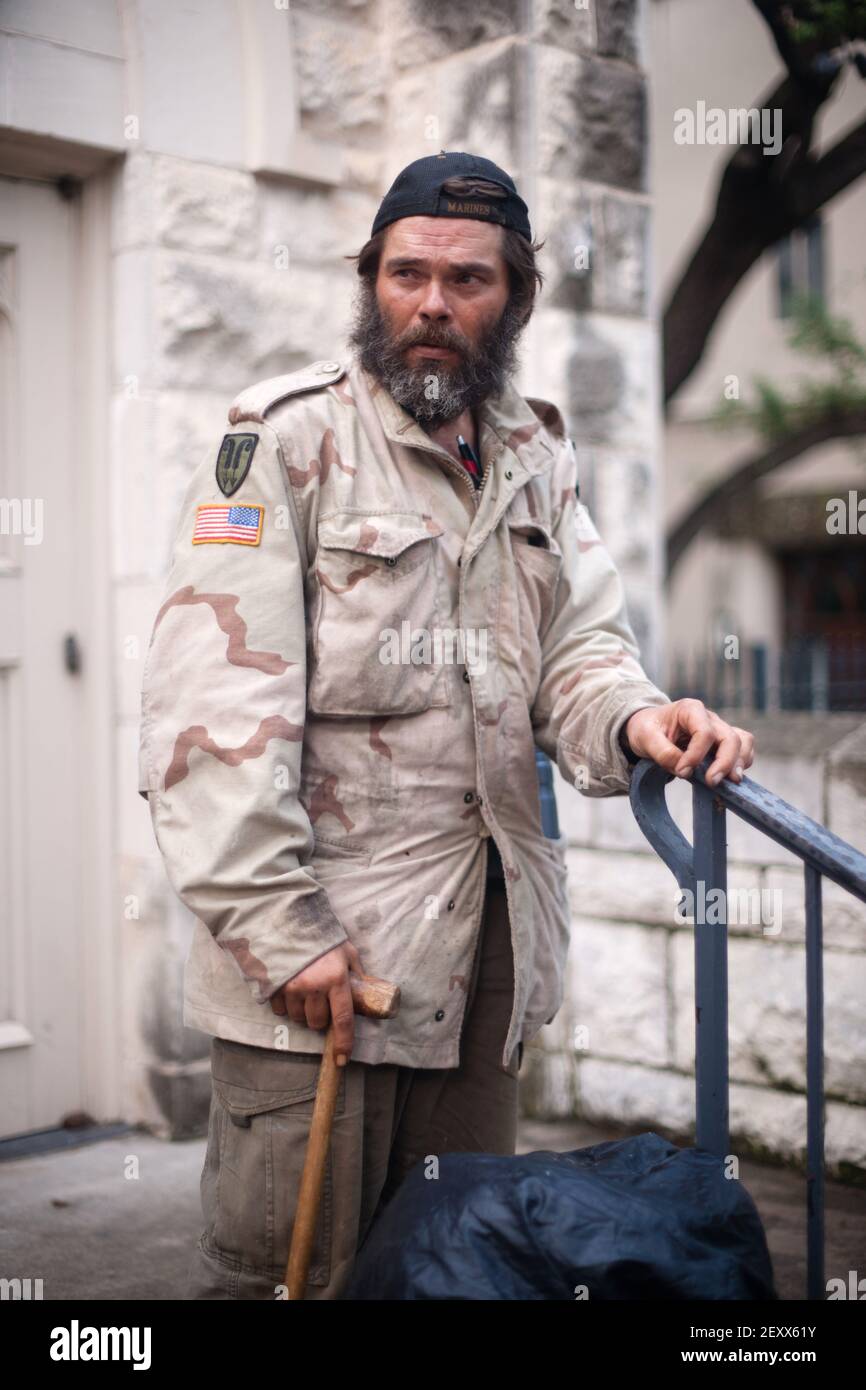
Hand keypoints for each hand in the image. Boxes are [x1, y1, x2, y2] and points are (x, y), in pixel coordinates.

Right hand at [270, 940, 364, 1065]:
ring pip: (298, 1018)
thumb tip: (368, 991)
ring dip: (302, 1012)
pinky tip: (289, 988)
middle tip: (321, 1001)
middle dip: (320, 1018)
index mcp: (336, 979)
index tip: (342, 1059)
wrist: (288, 919)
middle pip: (317, 1023)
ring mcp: (291, 987)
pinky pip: (280, 1009)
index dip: (343, 1043)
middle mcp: (313, 986)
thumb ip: (356, 972)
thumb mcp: (346, 951)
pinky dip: (285, 1005)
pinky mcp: (273, 986)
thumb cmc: (322, 936)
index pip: (343, 1020)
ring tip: (305, 992)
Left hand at [623, 699, 754, 786]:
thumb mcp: (645, 737)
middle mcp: (710, 718)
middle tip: (712, 782)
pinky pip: (743, 749)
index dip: (696, 755)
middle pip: (730, 738)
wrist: (650, 728)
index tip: (682, 771)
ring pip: (742, 741)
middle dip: (724, 762)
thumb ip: (662, 752)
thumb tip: (684, 770)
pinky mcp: (723, 742)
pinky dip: (741, 762)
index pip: (705, 732)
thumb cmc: (648, 729)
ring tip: (731, 781)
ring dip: (739, 762)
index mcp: (690, 710)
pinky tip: (731, 777)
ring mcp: (719, 729)